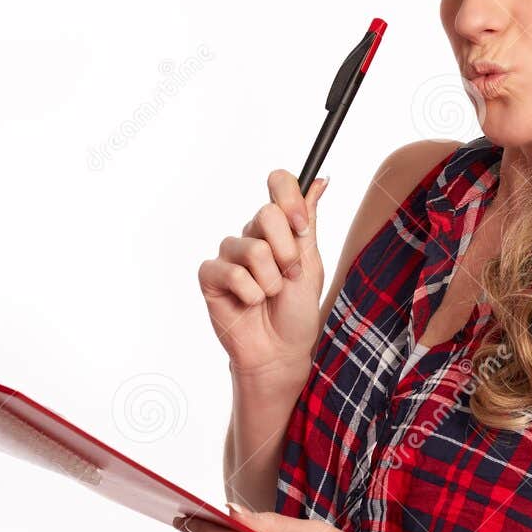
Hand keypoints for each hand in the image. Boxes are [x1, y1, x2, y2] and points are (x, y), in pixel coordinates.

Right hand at [198, 171, 329, 382]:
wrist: (281, 351)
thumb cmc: (296, 311)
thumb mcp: (311, 263)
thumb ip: (308, 222)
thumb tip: (320, 180)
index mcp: (277, 227)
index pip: (278, 183)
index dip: (291, 198)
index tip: (302, 227)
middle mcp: (250, 235)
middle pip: (267, 214)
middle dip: (287, 253)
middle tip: (289, 277)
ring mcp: (229, 255)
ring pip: (253, 249)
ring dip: (270, 281)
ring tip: (269, 297)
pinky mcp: (210, 276)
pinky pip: (232, 272)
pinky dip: (250, 294)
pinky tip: (249, 305)